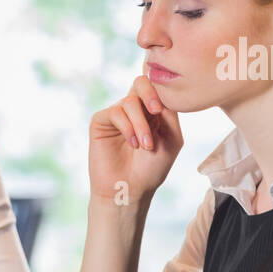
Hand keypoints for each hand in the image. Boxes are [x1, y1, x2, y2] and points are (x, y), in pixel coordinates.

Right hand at [88, 73, 183, 204]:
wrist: (129, 189)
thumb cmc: (152, 168)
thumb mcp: (171, 139)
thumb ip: (170, 114)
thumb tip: (162, 92)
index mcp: (153, 111)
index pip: (158, 88)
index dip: (163, 91)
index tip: (164, 110)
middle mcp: (134, 109)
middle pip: (141, 82)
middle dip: (151, 94)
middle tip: (157, 111)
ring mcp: (117, 115)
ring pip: (130, 102)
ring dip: (141, 124)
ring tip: (145, 146)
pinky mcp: (101, 122)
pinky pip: (115, 112)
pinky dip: (127, 127)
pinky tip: (132, 144)